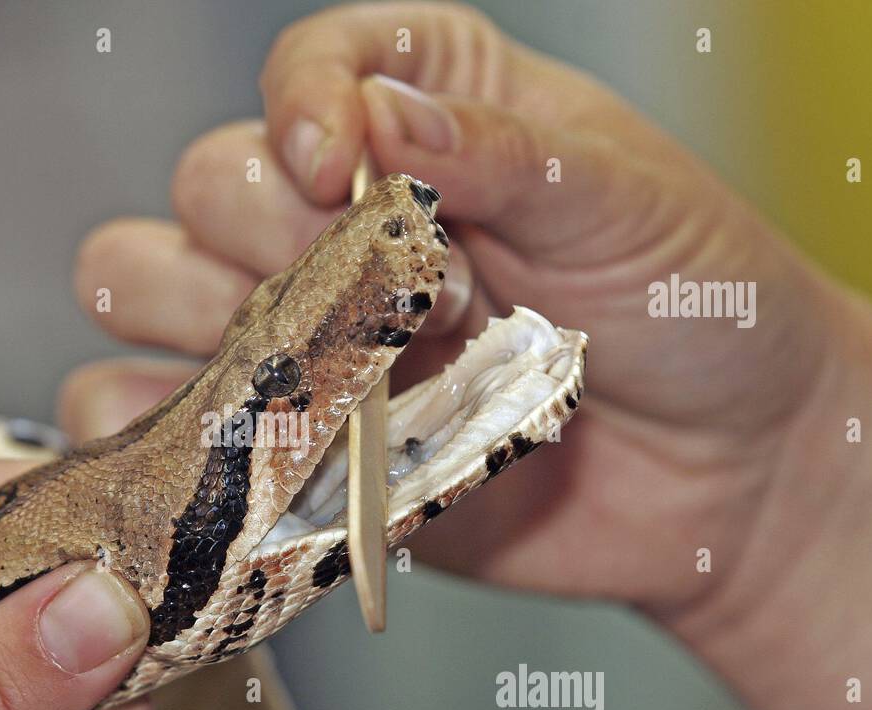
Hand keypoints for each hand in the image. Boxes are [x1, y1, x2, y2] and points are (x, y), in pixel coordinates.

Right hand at [67, 3, 871, 709]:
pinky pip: (152, 417)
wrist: (725, 478)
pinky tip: (221, 441)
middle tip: (402, 305)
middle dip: (274, 239)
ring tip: (327, 374)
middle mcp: (347, 218)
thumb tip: (375, 113)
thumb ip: (496, 154)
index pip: (311, 70)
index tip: (337, 170)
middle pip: (210, 184)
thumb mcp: (625, 204)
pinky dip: (152, 426)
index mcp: (434, 117)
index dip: (303, 108)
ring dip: (199, 319)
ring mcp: (311, 332)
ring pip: (146, 283)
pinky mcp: (294, 439)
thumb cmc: (702, 312)